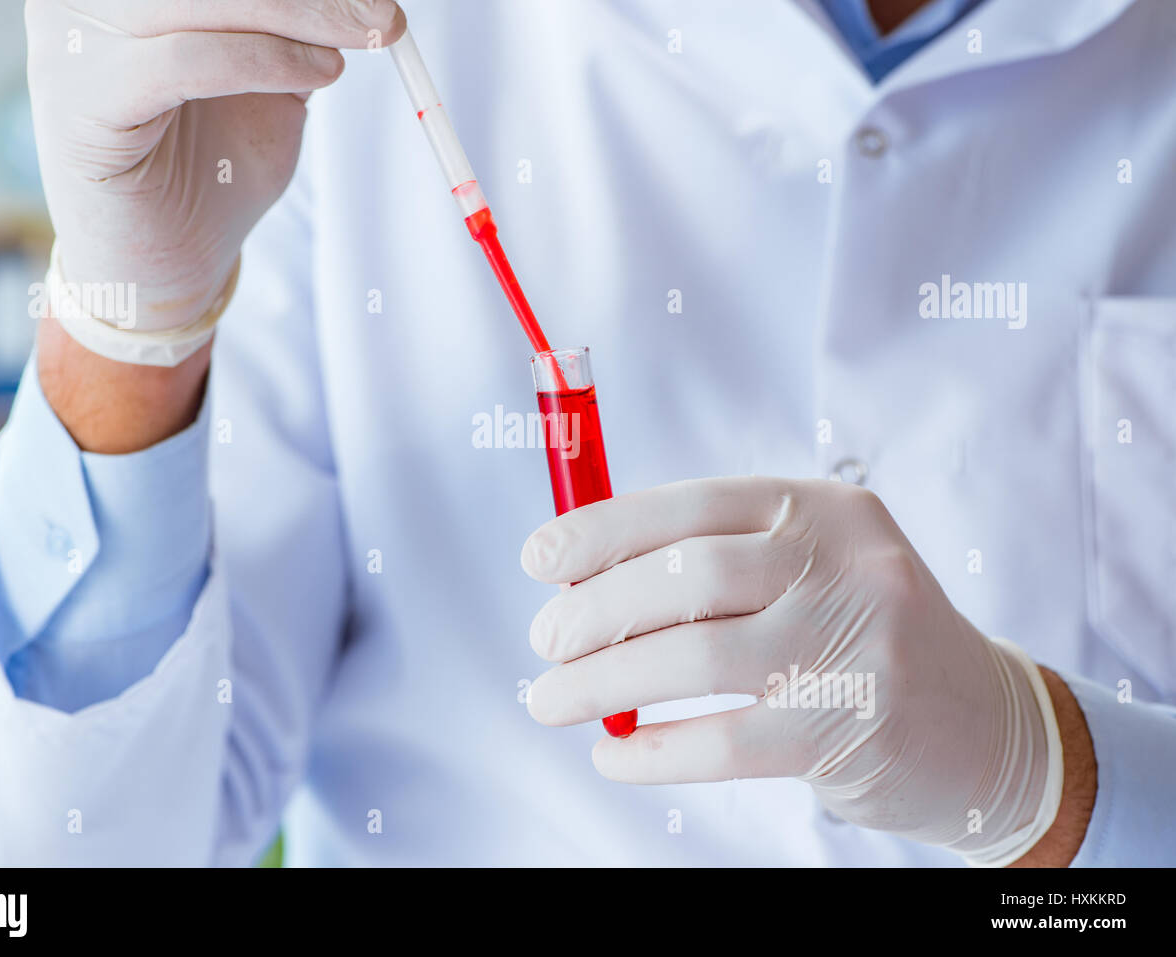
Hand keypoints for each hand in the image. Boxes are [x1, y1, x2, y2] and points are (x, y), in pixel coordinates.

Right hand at [26, 0, 405, 331]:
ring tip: (354, 47)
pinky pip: (184, 59)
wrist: (166, 262)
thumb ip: (294, 21)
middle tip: (383, 17)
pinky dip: (264, 60)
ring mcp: (71, 37)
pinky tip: (319, 74)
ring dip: (297, 15)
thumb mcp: (268, 76)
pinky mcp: (81, 97)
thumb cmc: (208, 170)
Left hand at [522, 477, 1062, 864]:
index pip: (690, 506)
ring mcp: (855, 646)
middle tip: (545, 643)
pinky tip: (614, 754)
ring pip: (695, 657)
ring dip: (602, 682)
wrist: (986, 725)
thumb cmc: (860, 635)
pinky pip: (724, 741)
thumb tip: (581, 577)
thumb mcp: (809, 567)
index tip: (539, 560)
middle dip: (593, 612)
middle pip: (687, 578)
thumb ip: (714, 560)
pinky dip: (654, 750)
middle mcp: (844, 564)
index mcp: (821, 509)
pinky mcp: (851, 729)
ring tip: (551, 699)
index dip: (602, 531)